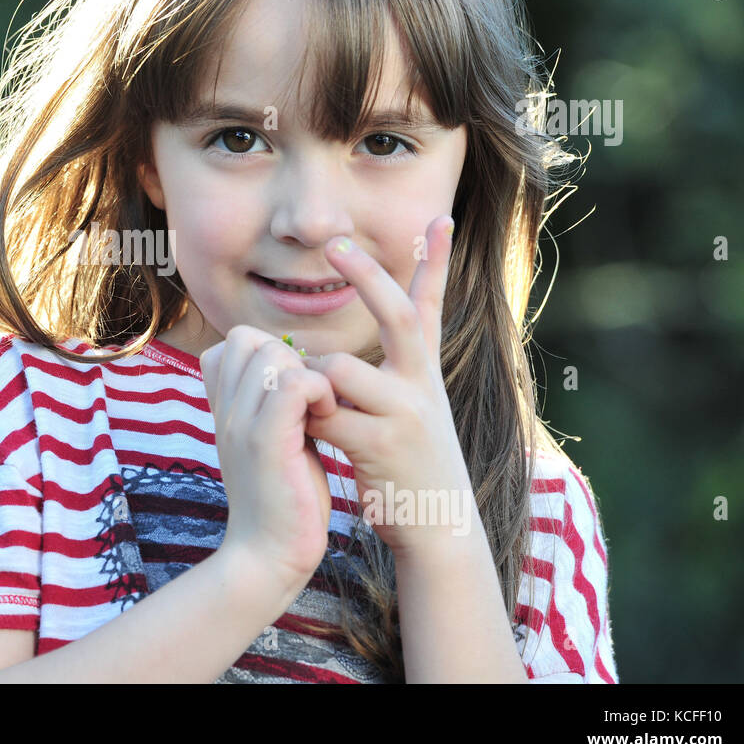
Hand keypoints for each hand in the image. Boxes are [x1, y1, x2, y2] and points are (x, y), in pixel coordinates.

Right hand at [199, 325, 339, 595]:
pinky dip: (319, 390)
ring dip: (306, 371)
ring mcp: (240, 423)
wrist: (267, 557)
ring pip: (270, 353)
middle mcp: (225, 410)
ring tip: (321, 407)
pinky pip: (293, 383)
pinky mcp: (266, 441)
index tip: (292, 387)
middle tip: (309, 396)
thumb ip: (278, 408)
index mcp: (224, 410)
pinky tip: (328, 417)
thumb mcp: (272, 444)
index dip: (265, 351)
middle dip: (286, 354)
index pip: (229, 345)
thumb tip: (304, 374)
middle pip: (245, 338)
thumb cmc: (283, 503)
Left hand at [301, 215, 476, 559]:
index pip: (431, 305)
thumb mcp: (407, 411)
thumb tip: (332, 356)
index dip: (434, 261)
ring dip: (310, 381)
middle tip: (334, 242)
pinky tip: (305, 434)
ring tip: (310, 407)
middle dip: (365, 275)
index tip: (438, 217)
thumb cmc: (409, 464)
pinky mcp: (383, 445)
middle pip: (397, 313)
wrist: (436, 525)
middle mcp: (422, 383)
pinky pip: (324, 415)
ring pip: (339, 368)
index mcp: (424, 371)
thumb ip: (380, 378)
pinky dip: (306, 419)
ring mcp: (406, 413)